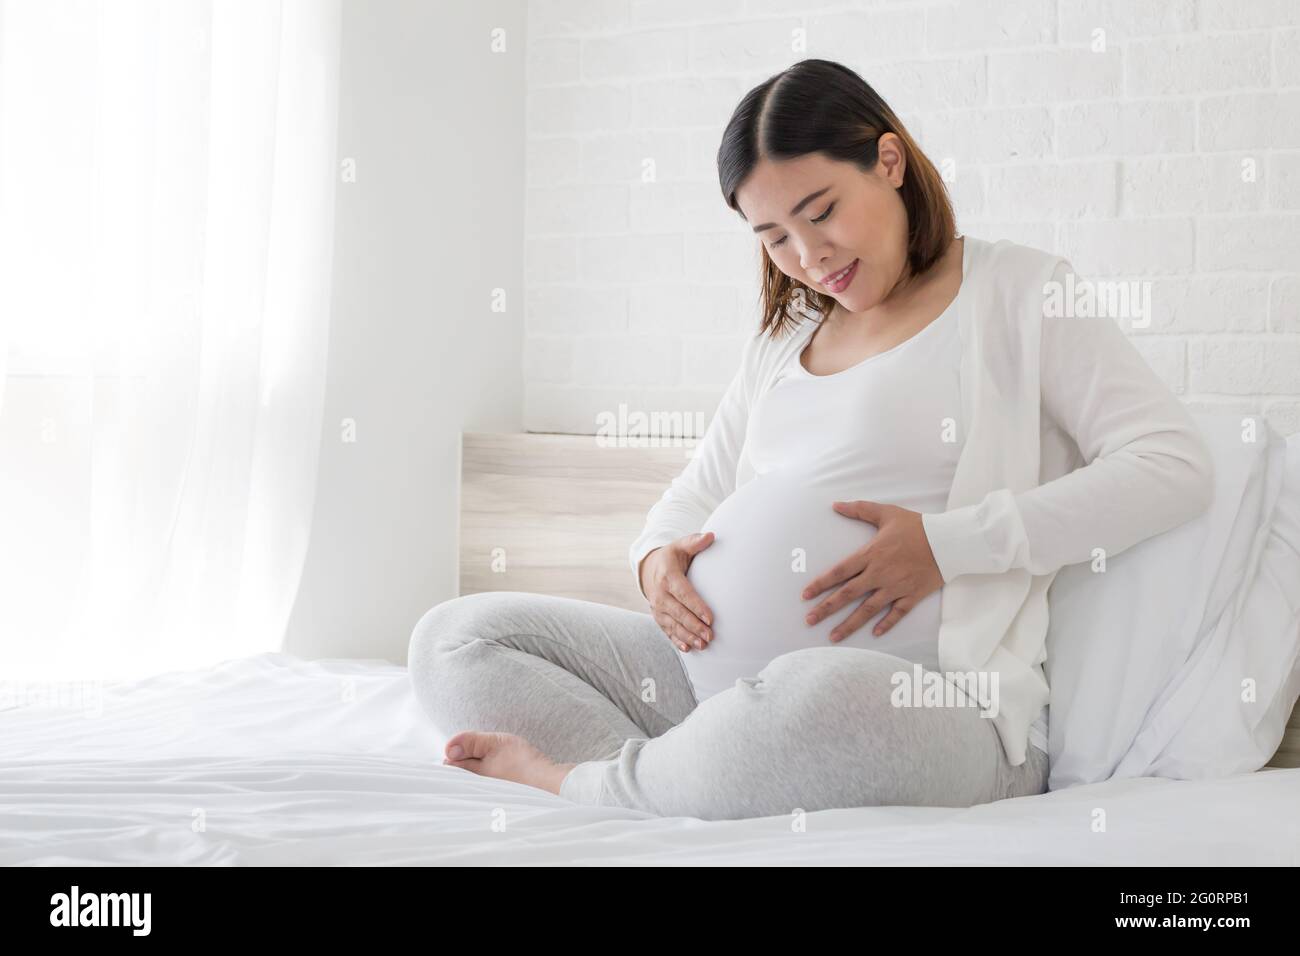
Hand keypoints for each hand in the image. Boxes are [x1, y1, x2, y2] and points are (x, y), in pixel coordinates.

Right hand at [640, 532, 716, 652]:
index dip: (696, 607)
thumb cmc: (672, 557)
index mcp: (667, 576)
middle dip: (694, 626)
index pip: (684, 594)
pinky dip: (677, 640)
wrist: (649, 568)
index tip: (710, 618)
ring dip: (687, 636)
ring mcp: (657, 607)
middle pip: (678, 613)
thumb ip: (694, 542)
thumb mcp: (680, 545)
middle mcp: (660, 593)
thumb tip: (710, 536)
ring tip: (703, 645)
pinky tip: (688, 648)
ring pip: (673, 624)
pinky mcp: (658, 616)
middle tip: (710, 636)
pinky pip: (667, 630)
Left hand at [801, 500, 943, 642]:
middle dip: (826, 608)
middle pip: (847, 594)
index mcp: (871, 554)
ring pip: (868, 610)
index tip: (805, 595)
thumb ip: (859, 509)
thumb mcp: (886, 513)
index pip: (839, 572)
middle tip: (809, 620)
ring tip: (833, 636)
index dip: (821, 584)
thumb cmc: (917, 526)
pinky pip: (896, 613)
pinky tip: (874, 634)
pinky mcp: (912, 595)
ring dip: (849, 624)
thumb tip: (835, 505)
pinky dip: (886, 624)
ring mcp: (895, 587)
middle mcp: (879, 574)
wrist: (949, 541)